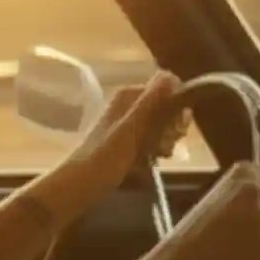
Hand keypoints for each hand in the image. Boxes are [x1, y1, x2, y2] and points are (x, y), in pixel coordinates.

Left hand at [71, 71, 187, 193]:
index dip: (178, 107)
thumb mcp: (132, 128)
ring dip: (165, 142)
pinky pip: (152, 141)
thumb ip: (151, 102)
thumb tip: (171, 74)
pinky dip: (155, 151)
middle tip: (162, 146)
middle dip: (172, 128)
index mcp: (129, 95)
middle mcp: (129, 104)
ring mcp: (128, 123)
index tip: (176, 128)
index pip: (169, 88)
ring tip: (155, 156)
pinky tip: (151, 162)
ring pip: (162, 126)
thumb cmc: (106, 157)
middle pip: (167, 108)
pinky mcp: (127, 141)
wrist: (81, 185)